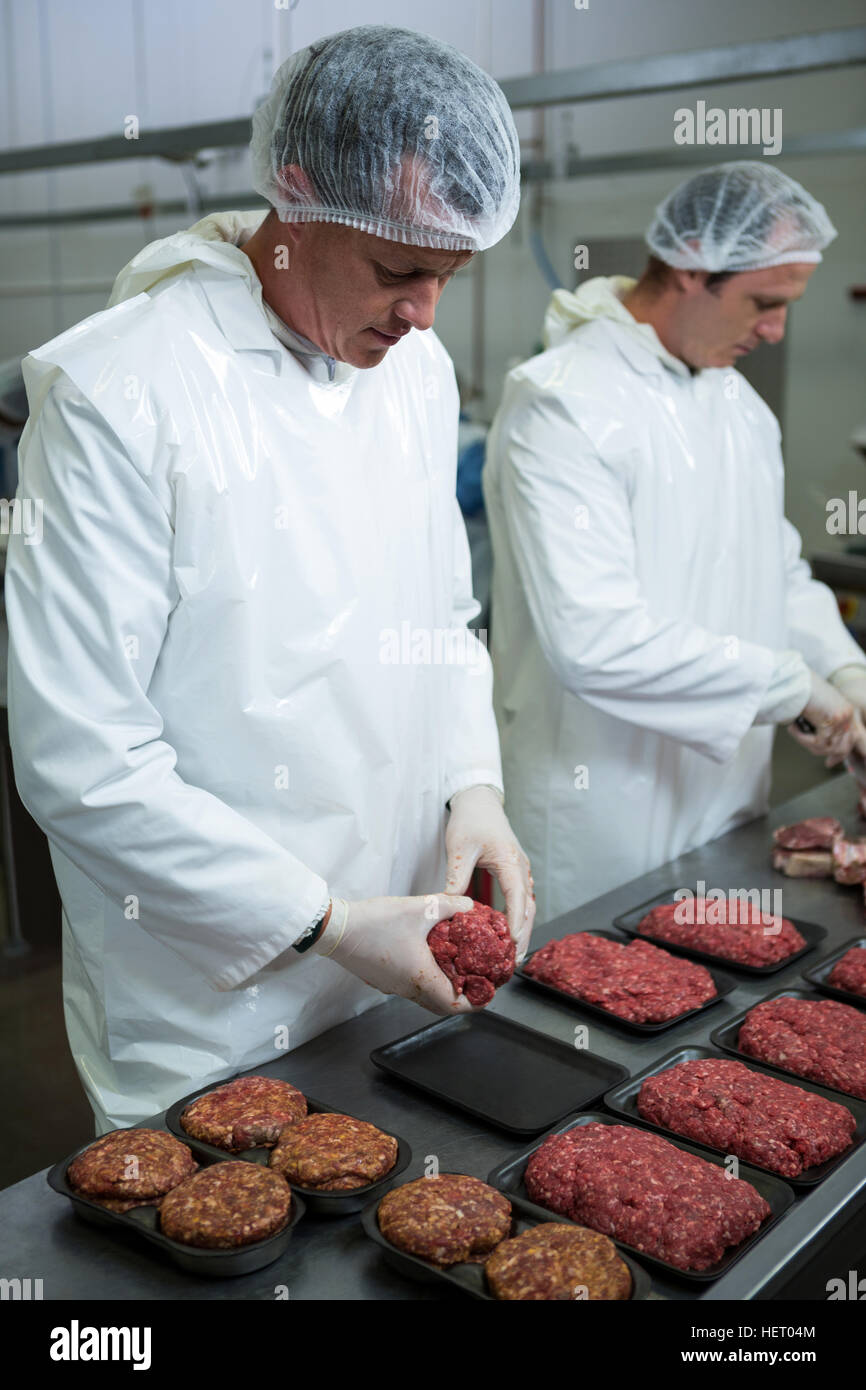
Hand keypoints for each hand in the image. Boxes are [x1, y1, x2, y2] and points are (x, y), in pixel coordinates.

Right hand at [313, 893, 476, 1013]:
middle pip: (441, 1004)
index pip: (456, 1005)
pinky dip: (425, 978)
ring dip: (443, 985)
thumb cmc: (374, 922)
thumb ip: (450, 905)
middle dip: (462, 994)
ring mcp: (392, 986)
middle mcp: (407, 989)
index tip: (487, 990)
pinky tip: (428, 955)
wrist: (335, 928)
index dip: (476, 1001)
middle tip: (475, 977)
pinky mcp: (382, 978)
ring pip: (425, 995)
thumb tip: (469, 905)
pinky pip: (410, 985)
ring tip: (455, 964)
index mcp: (421, 978)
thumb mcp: (420, 908)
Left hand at [443, 785, 535, 961]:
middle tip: (514, 960)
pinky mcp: (514, 874)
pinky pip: (521, 901)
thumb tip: (451, 905)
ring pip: (528, 906)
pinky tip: (507, 934)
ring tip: (514, 955)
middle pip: (529, 908)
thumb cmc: (470, 820)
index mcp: (511, 862)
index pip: (518, 897)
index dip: (516, 922)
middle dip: (524, 935)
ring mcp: (520, 871)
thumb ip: (457, 876)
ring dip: (523, 930)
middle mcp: (521, 869)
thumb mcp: (459, 848)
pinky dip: (518, 919)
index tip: (511, 942)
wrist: (479, 802)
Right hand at [787, 671, 865, 760]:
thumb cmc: (800, 691)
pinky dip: (801, 738)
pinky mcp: (832, 721)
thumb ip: (822, 724)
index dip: (841, 753)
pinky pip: (817, 742)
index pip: (851, 739)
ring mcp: (842, 718)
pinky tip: (793, 727)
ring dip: (808, 743)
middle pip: (842, 748)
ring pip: (827, 747)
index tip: (830, 762)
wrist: (794, 679)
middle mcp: (847, 715)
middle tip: (812, 749)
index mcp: (846, 711)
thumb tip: (821, 745)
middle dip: (825, 752)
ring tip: (795, 731)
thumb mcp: (816, 710)